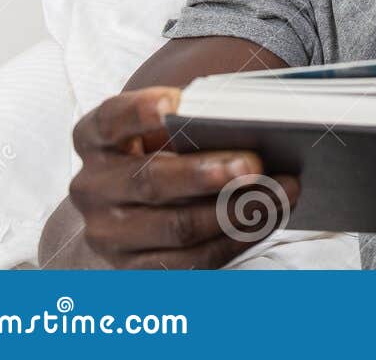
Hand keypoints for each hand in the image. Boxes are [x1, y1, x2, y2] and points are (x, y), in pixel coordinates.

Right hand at [65, 86, 299, 268]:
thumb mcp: (163, 128)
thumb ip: (192, 122)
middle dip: (208, 174)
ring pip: (177, 227)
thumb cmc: (161, 151)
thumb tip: (251, 123)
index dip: (140, 111)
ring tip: (281, 192)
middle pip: (151, 181)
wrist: (128, 208)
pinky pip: (190, 262)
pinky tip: (269, 219)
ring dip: (237, 211)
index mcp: (95, 139)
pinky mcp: (133, 270)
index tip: (174, 106)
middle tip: (255, 166)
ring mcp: (108, 233)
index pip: (112, 120)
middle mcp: (93, 187)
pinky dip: (235, 240)